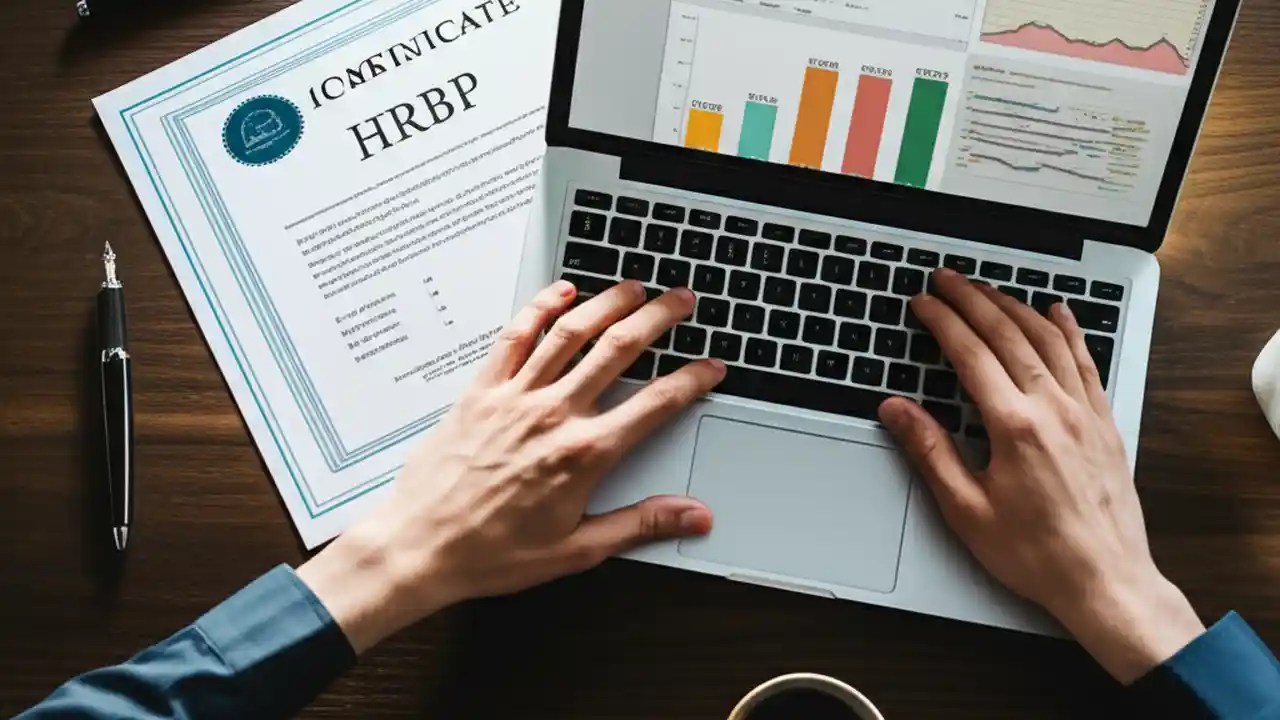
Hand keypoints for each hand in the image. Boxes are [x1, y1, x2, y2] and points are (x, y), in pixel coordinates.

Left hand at [299, 280, 724, 652]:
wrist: (420, 546)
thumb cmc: (493, 552)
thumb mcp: (578, 550)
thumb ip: (641, 524)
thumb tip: (692, 516)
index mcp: (584, 455)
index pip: (655, 403)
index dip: (692, 379)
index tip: (710, 366)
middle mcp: (553, 415)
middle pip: (618, 348)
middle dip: (659, 317)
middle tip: (681, 299)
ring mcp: (515, 397)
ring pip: (571, 332)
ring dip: (608, 302)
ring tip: (634, 287)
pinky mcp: (481, 390)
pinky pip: (515, 336)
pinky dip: (540, 307)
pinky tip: (560, 293)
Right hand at [879, 269, 1202, 683]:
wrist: (1105, 581)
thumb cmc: (1036, 554)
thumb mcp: (966, 510)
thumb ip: (929, 451)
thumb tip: (896, 410)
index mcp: (1015, 427)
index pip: (970, 355)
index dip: (942, 322)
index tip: (922, 303)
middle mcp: (1054, 409)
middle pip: (1008, 335)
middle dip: (972, 300)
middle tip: (947, 279)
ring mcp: (1085, 412)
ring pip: (1048, 339)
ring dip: (1014, 306)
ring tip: (988, 288)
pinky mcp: (1105, 422)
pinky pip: (1085, 360)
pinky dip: (1068, 330)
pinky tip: (1058, 312)